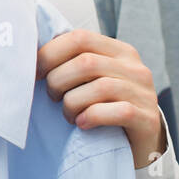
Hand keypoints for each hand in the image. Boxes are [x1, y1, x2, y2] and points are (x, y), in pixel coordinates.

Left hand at [36, 30, 166, 170]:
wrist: (141, 141)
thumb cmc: (106, 107)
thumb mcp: (92, 80)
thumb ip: (72, 64)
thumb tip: (31, 57)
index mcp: (118, 51)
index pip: (79, 38)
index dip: (50, 54)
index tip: (35, 74)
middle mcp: (134, 67)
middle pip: (86, 63)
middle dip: (58, 82)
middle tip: (53, 97)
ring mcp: (143, 92)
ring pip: (100, 87)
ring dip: (73, 104)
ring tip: (68, 115)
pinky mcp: (147, 118)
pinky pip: (118, 111)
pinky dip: (92, 117)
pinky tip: (83, 124)